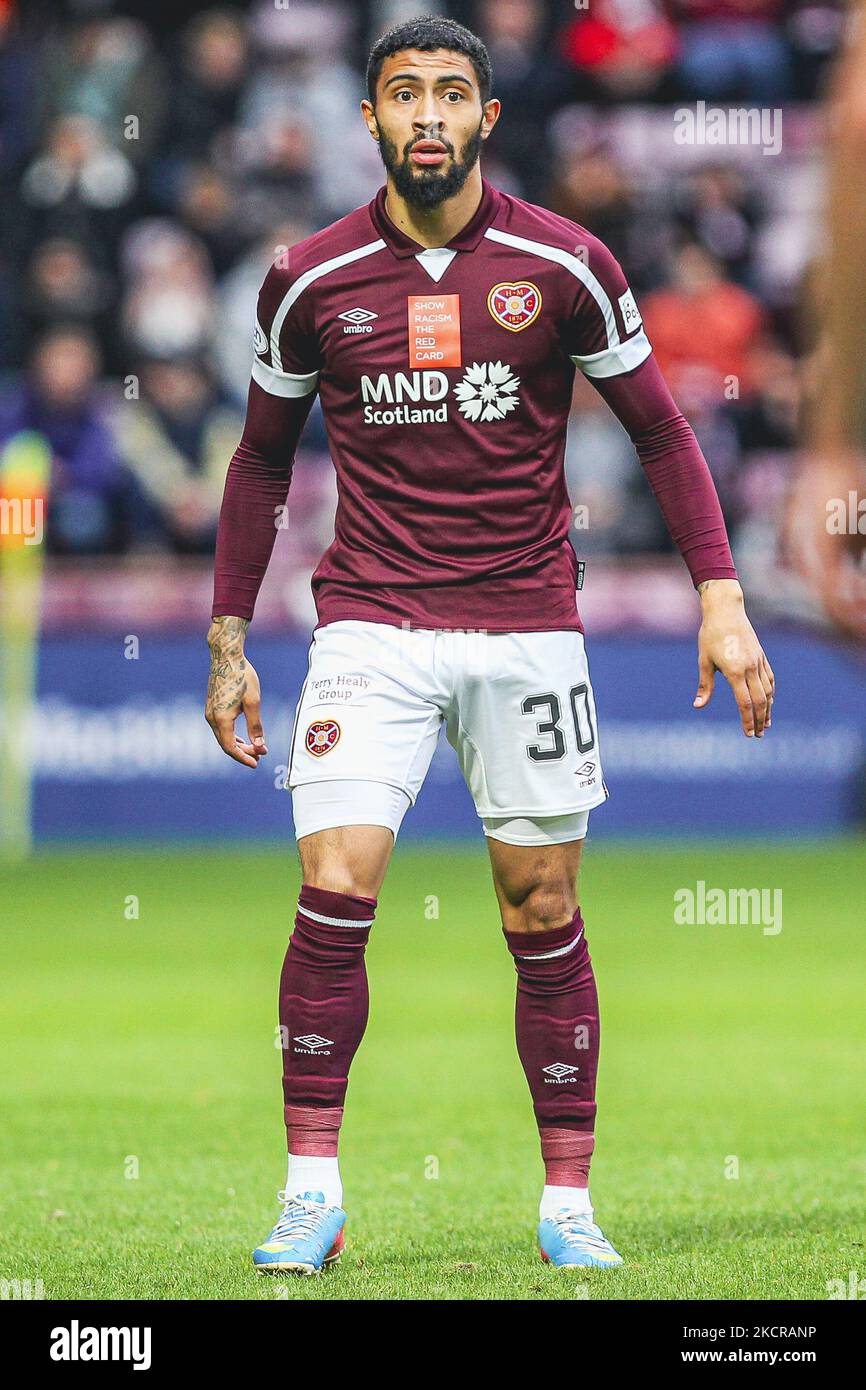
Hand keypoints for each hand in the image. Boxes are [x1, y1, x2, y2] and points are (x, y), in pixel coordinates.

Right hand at [205, 616, 267, 766]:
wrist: (226, 657)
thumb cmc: (242, 676)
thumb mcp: (253, 702)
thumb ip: (256, 725)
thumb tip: (260, 745)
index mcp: (221, 719)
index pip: (230, 747)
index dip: (243, 758)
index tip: (256, 764)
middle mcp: (211, 718)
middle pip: (226, 744)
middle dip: (243, 752)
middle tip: (261, 755)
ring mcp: (209, 712)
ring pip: (223, 737)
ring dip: (238, 744)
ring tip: (254, 748)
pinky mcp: (211, 707)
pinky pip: (220, 728)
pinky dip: (232, 735)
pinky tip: (242, 737)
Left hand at [694, 580, 774, 736]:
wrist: (726, 610)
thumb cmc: (710, 635)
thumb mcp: (704, 661)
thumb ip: (705, 685)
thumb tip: (698, 706)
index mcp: (735, 671)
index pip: (745, 703)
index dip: (747, 720)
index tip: (748, 734)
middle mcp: (750, 668)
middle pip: (760, 700)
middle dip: (759, 720)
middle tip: (758, 735)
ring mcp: (758, 661)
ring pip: (768, 691)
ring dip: (768, 709)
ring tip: (765, 724)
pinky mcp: (761, 656)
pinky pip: (770, 678)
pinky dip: (771, 692)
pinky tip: (769, 701)